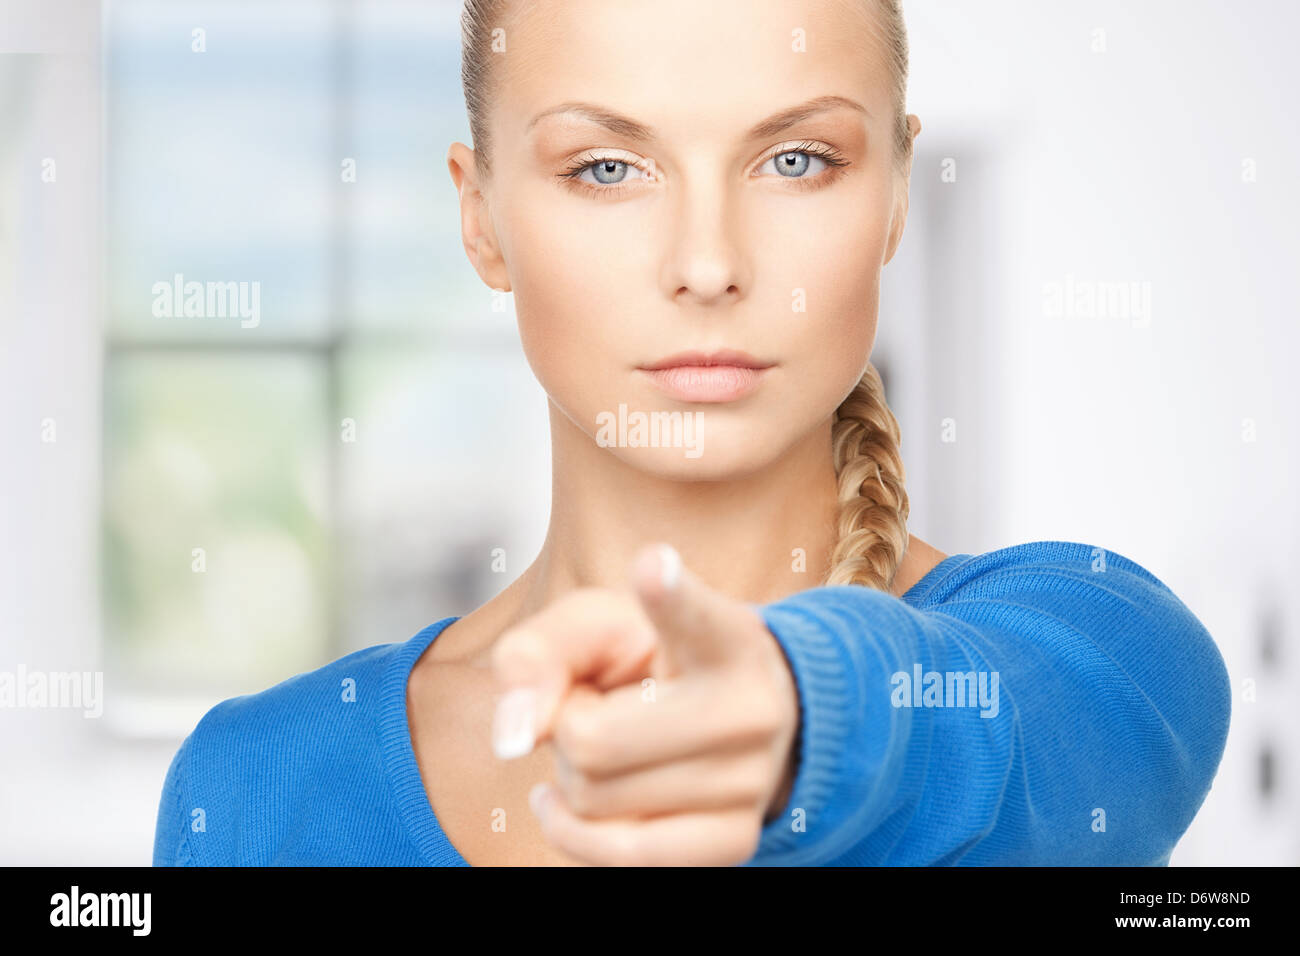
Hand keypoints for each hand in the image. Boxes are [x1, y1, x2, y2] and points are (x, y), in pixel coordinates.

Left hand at [490, 543, 800, 865]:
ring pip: (593, 799)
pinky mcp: (735, 841)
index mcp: (724, 635)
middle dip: (566, 724)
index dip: (669, 595)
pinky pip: (618, 855)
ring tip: (616, 743)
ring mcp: (750, 781)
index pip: (693, 617)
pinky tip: (571, 801)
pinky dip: (574, 830)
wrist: (737, 716)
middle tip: (599, 704)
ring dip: (574, 774)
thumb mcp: (596, 626)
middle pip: (590, 739)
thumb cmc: (654, 660)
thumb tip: (515, 736)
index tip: (651, 565)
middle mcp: (750, 708)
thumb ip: (539, 652)